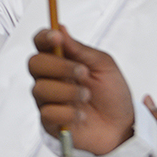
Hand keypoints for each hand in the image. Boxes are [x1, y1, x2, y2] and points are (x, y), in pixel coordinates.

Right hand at [28, 27, 135, 155]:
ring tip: (86, 95)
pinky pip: (47, 113)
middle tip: (83, 72)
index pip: (41, 43)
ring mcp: (48, 100)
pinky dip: (67, 113)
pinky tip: (81, 115)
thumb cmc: (112, 94)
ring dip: (67, 91)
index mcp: (61, 60)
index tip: (57, 37)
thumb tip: (60, 28)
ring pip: (40, 89)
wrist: (122, 127)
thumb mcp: (104, 66)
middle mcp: (50, 78)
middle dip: (59, 66)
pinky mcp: (50, 122)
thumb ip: (81, 49)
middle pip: (34, 64)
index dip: (44, 37)